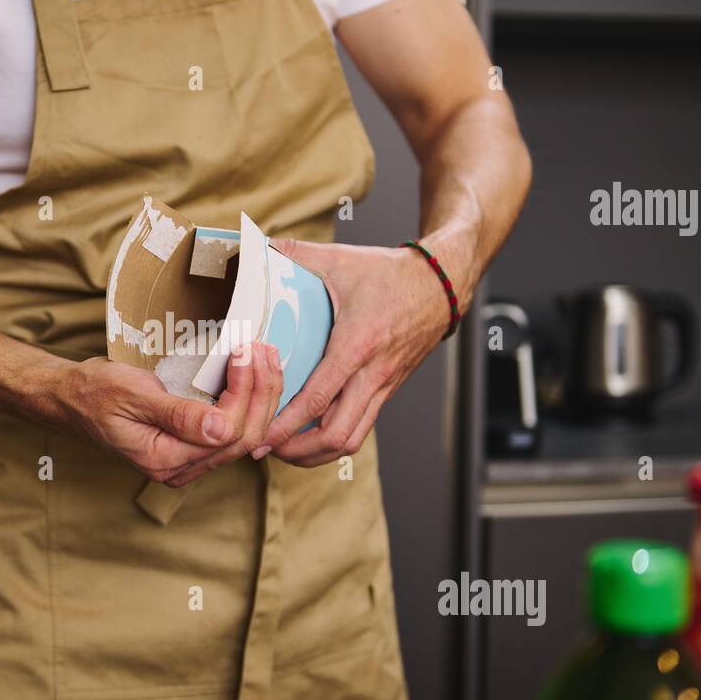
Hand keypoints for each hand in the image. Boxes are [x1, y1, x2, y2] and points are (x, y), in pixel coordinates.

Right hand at [56, 342, 282, 486]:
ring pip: (243, 435)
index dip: (245, 391)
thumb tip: (220, 428)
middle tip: (263, 349)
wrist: (72, 399)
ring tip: (265, 357)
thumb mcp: (133, 395)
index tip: (245, 350)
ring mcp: (187, 459)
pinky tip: (254, 375)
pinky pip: (231, 430)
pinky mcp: (190, 446)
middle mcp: (180, 467)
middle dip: (261, 392)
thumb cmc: (95, 393)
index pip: (226, 432)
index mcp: (165, 460)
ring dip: (260, 396)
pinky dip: (247, 401)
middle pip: (243, 437)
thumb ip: (177, 415)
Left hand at [258, 238, 455, 466]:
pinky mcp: (388, 389)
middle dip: (297, 452)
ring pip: (351, 440)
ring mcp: (383, 386)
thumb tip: (257, 246)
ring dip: (316, 453)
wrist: (443, 284)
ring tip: (285, 450)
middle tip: (264, 449)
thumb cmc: (392, 274)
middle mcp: (373, 374)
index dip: (287, 425)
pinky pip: (361, 426)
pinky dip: (334, 438)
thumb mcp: (341, 259)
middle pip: (336, 436)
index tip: (260, 438)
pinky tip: (311, 434)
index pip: (318, 399)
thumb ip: (296, 254)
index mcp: (357, 345)